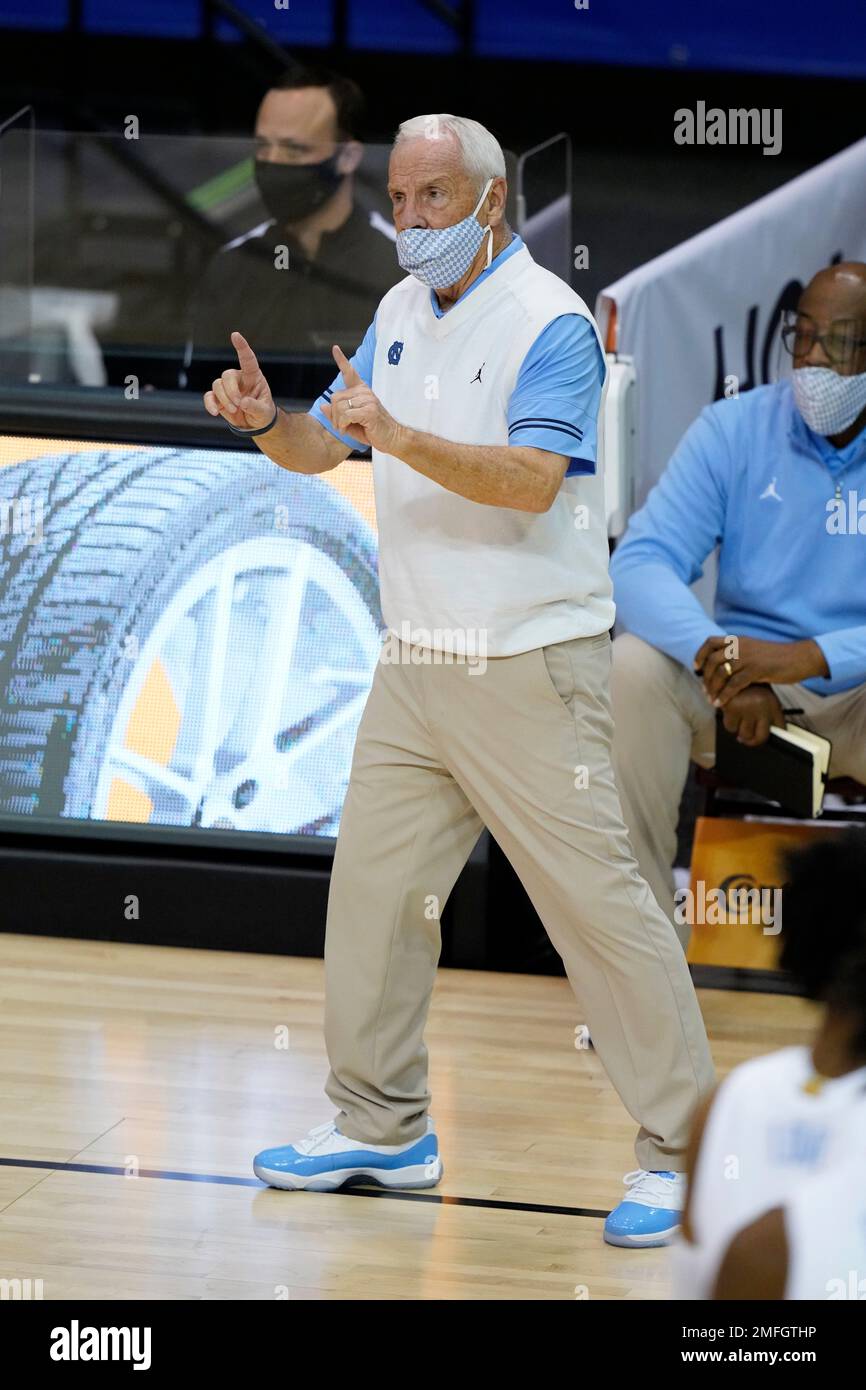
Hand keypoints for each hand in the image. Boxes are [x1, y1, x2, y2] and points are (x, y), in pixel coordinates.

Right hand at [203, 331, 274, 428]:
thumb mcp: (265, 412)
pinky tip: (215, 412)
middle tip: (238, 405)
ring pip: (217, 385)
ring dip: (224, 399)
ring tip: (234, 411)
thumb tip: (243, 402)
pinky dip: (210, 404)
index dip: (242, 347)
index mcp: (254, 377)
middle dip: (230, 390)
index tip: (235, 335)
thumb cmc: (263, 414)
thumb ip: (256, 407)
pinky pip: (209, 396)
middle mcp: (239, 379)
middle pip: (227, 374)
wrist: (254, 424)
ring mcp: (227, 387)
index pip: (248, 359)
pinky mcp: (218, 398)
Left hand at [320, 345, 402, 452]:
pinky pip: (345, 415)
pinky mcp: (369, 410)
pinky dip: (342, 425)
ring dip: (337, 422)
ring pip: (338, 407)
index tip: (335, 348)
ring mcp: (368, 400)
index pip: (349, 372)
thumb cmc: (371, 430)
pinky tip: (347, 429)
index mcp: (361, 391)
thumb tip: (323, 405)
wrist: (392, 438)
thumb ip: (336, 414)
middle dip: (333, 414)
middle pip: (334, 397)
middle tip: (340, 425)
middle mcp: (364, 392)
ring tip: (345, 428)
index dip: (341, 360)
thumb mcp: (350, 422)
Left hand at [694, 635, 828, 706]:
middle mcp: (740, 646)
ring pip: (721, 673)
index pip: (711, 641)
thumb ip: (738, 654)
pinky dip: (724, 695)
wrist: (799, 657)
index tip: (696, 667)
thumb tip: (723, 666)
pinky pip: (734, 684)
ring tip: (711, 699)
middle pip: (713, 660)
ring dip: (713, 688)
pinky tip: (721, 703)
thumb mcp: (754, 650)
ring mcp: (748, 657)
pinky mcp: (756, 670)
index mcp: (739, 640)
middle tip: (705, 689)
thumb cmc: (777, 657)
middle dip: (705, 677)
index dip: (700, 654)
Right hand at [719, 684, 785, 746]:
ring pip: (744, 735)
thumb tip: (769, 733)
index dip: (774, 735)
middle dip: (752, 740)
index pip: (781, 729)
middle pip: (761, 737)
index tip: (765, 737)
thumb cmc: (746, 685)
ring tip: (738, 720)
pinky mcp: (734, 708)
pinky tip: (730, 713)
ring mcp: (749, 708)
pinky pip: (731, 727)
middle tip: (747, 737)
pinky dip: (729, 723)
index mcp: (774, 703)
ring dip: (739, 731)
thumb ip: (766, 714)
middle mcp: (763, 707)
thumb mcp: (762, 696)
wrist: (730, 669)